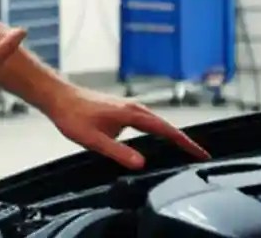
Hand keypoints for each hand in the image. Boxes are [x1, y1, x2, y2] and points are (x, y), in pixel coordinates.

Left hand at [42, 85, 210, 168]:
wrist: (58, 97)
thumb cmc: (73, 115)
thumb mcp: (94, 139)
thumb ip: (118, 152)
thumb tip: (141, 164)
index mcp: (132, 113)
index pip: (166, 130)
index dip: (185, 143)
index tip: (201, 154)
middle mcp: (135, 108)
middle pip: (167, 126)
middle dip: (184, 141)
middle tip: (200, 156)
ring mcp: (129, 107)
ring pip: (157, 123)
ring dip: (172, 136)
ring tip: (185, 151)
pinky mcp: (122, 110)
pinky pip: (147, 122)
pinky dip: (159, 131)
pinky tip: (158, 140)